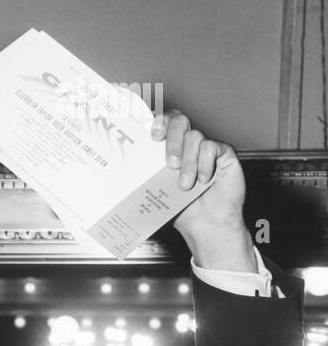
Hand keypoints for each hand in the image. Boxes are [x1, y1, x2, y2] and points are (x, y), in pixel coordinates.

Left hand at [153, 111, 251, 269]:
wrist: (207, 224)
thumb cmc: (183, 209)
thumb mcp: (159, 194)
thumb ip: (146, 180)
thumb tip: (121, 176)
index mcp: (172, 149)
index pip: (165, 123)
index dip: (160, 122)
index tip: (154, 135)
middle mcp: (189, 144)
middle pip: (179, 121)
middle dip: (172, 142)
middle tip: (171, 165)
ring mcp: (207, 146)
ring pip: (195, 136)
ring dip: (188, 162)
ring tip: (186, 185)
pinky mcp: (224, 152)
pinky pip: (212, 147)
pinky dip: (205, 164)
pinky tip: (204, 180)